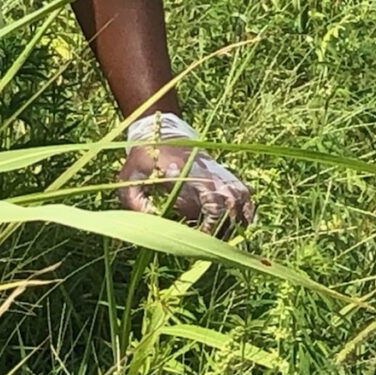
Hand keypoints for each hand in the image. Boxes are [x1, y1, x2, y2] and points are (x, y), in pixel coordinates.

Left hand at [118, 124, 254, 235]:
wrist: (160, 132)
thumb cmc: (143, 157)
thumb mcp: (129, 178)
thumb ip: (135, 202)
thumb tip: (149, 226)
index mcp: (190, 175)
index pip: (215, 203)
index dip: (212, 225)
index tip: (201, 238)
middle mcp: (212, 174)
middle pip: (233, 207)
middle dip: (223, 229)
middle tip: (206, 243)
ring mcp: (221, 175)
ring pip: (243, 202)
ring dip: (235, 223)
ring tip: (217, 235)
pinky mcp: (225, 176)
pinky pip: (246, 196)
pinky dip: (246, 212)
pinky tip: (234, 224)